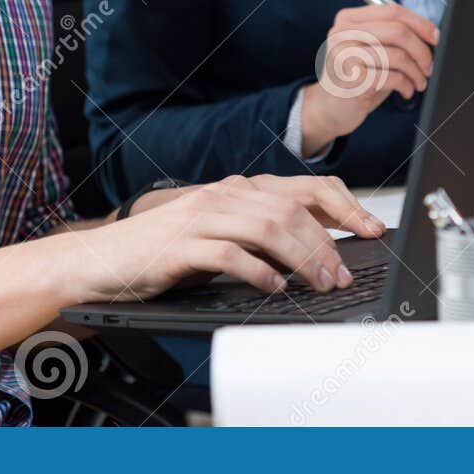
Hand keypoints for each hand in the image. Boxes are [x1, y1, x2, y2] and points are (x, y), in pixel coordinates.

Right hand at [71, 174, 385, 302]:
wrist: (102, 259)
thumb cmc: (165, 250)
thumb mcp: (222, 233)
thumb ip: (262, 233)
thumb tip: (318, 251)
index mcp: (240, 189)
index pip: (306, 186)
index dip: (345, 205)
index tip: (370, 229)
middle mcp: (225, 195)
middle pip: (292, 208)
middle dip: (327, 242)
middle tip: (342, 273)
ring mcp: (202, 216)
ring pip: (268, 227)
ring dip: (302, 257)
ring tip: (318, 282)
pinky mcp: (181, 244)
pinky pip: (229, 253)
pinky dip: (258, 271)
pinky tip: (274, 287)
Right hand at [301, 3, 438, 154]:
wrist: (329, 108)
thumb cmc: (358, 76)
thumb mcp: (371, 49)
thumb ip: (392, 36)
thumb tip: (430, 34)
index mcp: (348, 19)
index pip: (392, 11)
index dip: (419, 23)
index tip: (435, 37)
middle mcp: (343, 33)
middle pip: (398, 31)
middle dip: (422, 50)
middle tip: (429, 66)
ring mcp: (344, 55)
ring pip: (398, 56)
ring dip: (416, 72)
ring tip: (420, 82)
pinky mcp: (352, 79)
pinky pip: (393, 77)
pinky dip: (406, 85)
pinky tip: (406, 91)